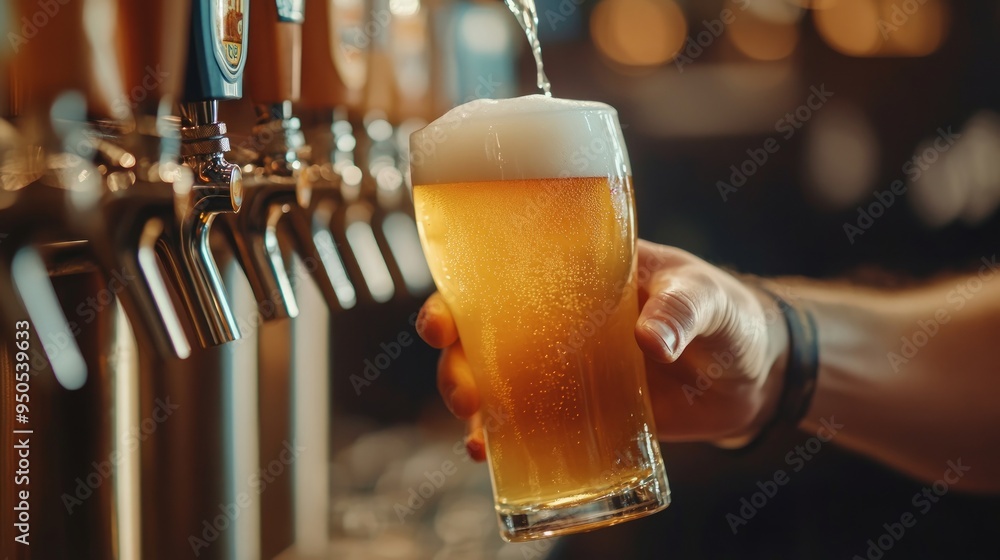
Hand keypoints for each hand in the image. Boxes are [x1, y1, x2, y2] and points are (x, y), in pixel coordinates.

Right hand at [416, 240, 788, 460]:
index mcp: (576, 278)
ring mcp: (568, 372)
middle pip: (482, 337)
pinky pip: (530, 426)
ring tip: (476, 429)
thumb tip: (650, 341)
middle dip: (455, 362)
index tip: (442, 319)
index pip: (503, 277)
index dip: (458, 296)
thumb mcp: (708, 298)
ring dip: (470, 403)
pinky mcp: (584, 414)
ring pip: (495, 384)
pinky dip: (502, 441)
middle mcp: (558, 323)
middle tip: (463, 387)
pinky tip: (487, 454)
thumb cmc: (729, 315)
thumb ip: (683, 310)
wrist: (757, 373)